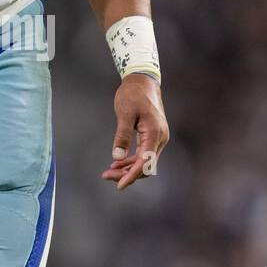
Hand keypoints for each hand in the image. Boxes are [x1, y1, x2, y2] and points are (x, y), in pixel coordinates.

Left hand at [101, 73, 168, 190]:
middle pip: (145, 165)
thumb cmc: (133, 94)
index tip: (119, 185)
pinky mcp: (153, 136)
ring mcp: (158, 138)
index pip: (145, 162)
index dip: (132, 175)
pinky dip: (131, 160)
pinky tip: (117, 163)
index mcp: (155, 133)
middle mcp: (160, 138)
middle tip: (106, 176)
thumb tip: (117, 157)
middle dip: (127, 174)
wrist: (142, 81)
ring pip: (144, 161)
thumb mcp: (125, 113)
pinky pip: (143, 154)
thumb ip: (122, 135)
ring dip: (127, 169)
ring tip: (108, 172)